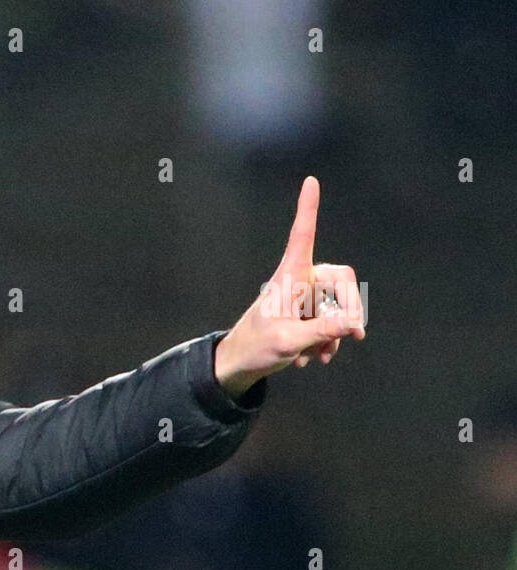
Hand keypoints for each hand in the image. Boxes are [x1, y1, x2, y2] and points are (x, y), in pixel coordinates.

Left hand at [214, 176, 367, 397]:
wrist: (239, 365)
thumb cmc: (256, 348)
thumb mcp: (289, 341)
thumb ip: (323, 330)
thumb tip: (354, 322)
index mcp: (289, 277)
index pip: (302, 236)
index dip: (307, 209)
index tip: (310, 181)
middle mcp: (299, 281)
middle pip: (341, 280)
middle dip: (349, 308)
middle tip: (354, 336)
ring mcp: (303, 298)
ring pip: (338, 306)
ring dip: (334, 332)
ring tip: (320, 356)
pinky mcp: (306, 314)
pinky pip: (330, 320)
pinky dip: (326, 340)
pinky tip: (311, 358)